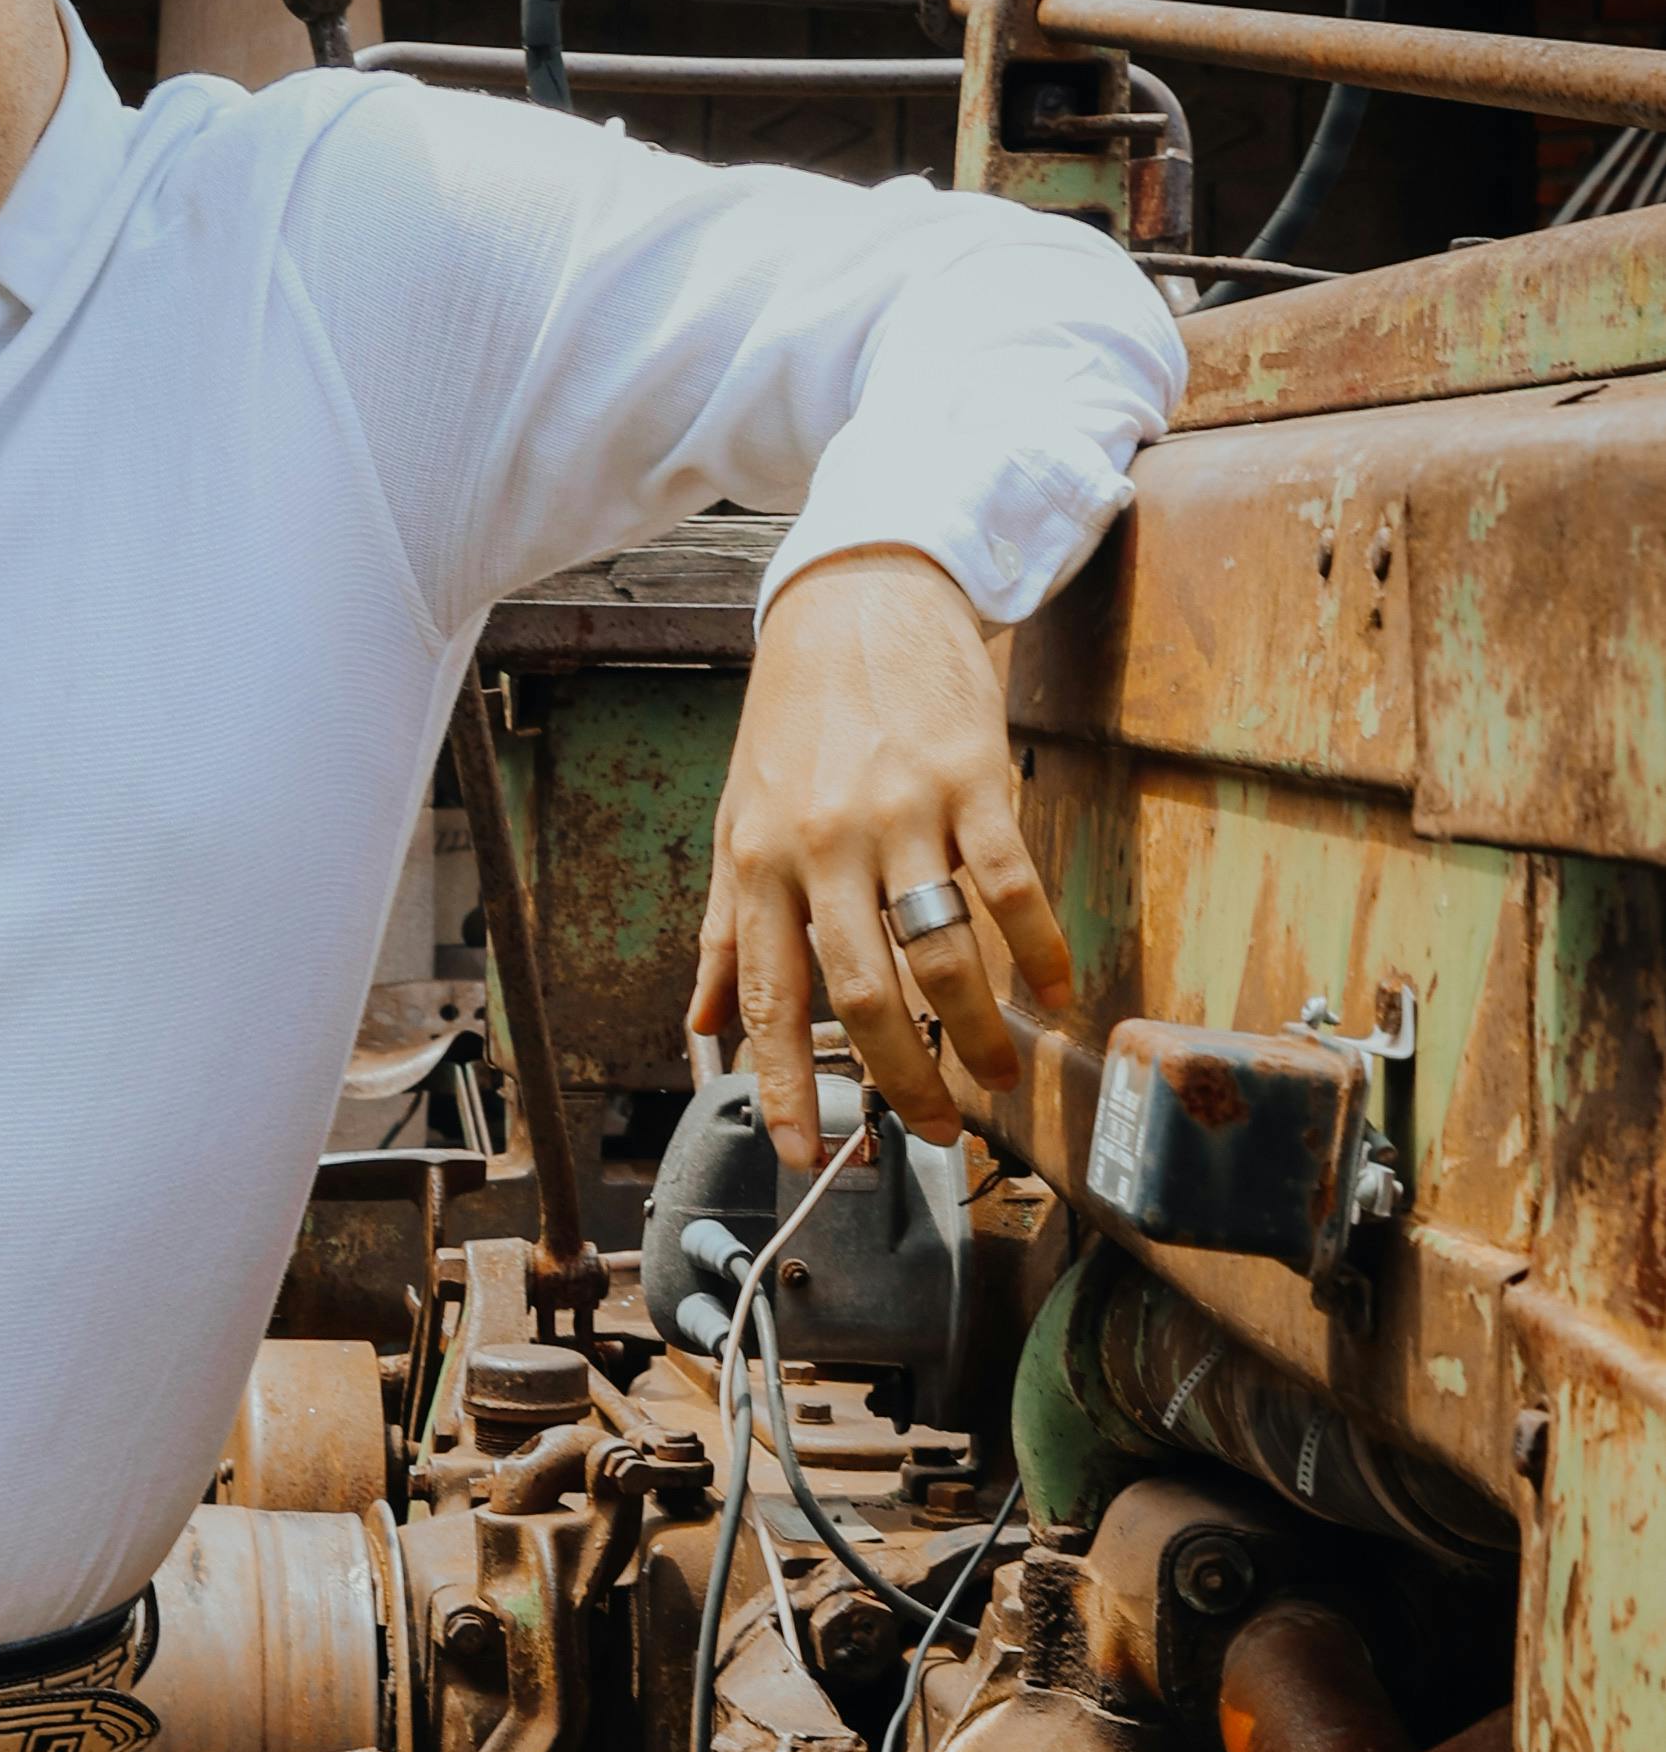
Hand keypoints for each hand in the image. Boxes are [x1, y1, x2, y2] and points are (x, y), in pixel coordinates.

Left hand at [688, 547, 1076, 1170]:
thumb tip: (700, 1024)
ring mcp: (901, 814)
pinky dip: (1036, 950)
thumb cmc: (794, 719)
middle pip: (864, 996)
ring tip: (1000, 1080)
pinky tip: (1051, 994)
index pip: (770, 1003)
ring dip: (977, 1035)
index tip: (808, 1156)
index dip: (786, 1088)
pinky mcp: (972, 780)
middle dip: (903, 1082)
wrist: (857, 596)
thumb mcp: (735, 820)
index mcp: (758, 868)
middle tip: (938, 1133)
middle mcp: (823, 848)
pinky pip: (1011, 885)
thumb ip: (722, 929)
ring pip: (941, 953)